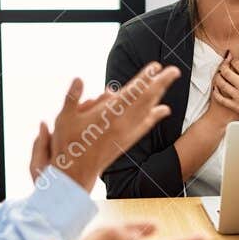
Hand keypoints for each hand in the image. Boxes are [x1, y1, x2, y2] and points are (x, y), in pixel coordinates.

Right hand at [34, 63, 181, 191]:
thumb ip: (72, 97)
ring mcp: (127, 133)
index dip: (145, 78)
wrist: (76, 173)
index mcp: (108, 114)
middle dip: (161, 83)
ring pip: (148, 110)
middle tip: (174, 70)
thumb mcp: (64, 118)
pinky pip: (145, 125)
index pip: (132, 91)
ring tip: (166, 83)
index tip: (156, 66)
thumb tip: (79, 79)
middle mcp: (122, 123)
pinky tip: (164, 110)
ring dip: (159, 95)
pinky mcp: (127, 142)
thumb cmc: (68, 144)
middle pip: (147, 99)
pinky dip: (155, 116)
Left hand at [210, 54, 238, 120]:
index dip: (233, 60)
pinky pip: (222, 99)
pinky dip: (216, 93)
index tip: (232, 60)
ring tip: (218, 76)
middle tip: (223, 66)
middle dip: (223, 67)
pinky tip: (216, 90)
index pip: (238, 64)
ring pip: (222, 84)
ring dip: (218, 78)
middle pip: (227, 72)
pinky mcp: (236, 106)